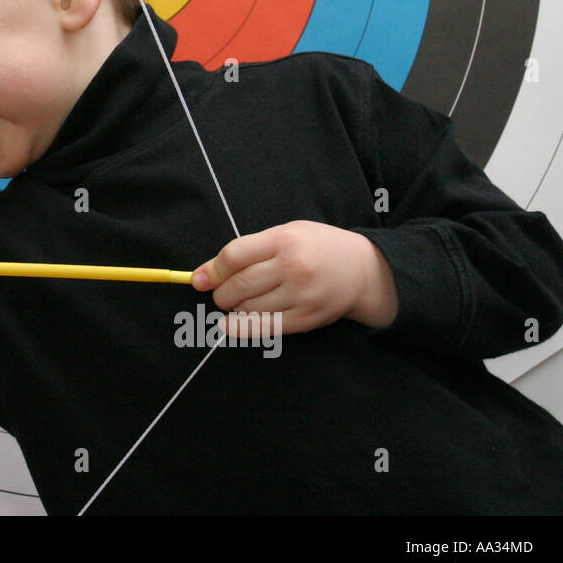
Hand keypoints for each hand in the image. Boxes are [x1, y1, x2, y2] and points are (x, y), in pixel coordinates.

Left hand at [191, 221, 397, 335]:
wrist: (363, 270)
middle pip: (239, 284)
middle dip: (220, 293)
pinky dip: (242, 328)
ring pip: (250, 308)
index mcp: (284, 240)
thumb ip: (248, 249)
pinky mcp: (307, 318)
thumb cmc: (315, 247)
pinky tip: (230, 325)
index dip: (211, 271)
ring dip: (233, 309)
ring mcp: (302, 294)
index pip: (234, 256)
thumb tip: (204, 274)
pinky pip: (266, 327)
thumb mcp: (285, 234)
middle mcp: (293, 266)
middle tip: (219, 294)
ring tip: (234, 304)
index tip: (199, 280)